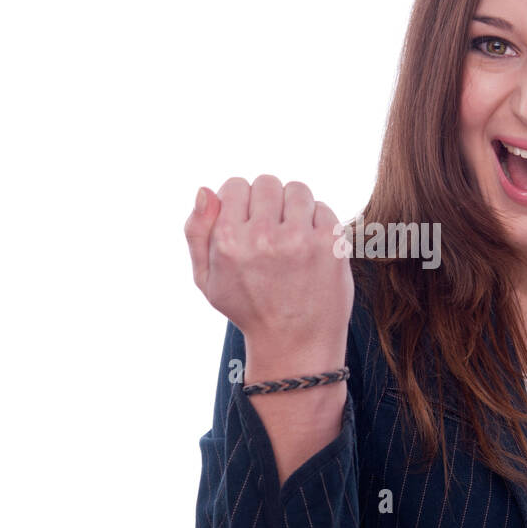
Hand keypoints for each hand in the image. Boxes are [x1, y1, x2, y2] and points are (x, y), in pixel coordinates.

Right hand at [183, 175, 353, 360]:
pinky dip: (317, 222)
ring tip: (291, 236)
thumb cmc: (248, 308)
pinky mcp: (330, 243)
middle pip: (267, 183)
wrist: (295, 344)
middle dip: (268, 202)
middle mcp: (262, 237)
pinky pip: (322, 207)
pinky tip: (310, 247)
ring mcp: (299, 239)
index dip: (241, 201)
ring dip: (294, 208)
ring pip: (297, 190)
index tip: (247, 223)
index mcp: (228, 242)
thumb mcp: (207, 279)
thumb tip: (205, 190)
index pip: (235, 185)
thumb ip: (197, 231)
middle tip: (271, 230)